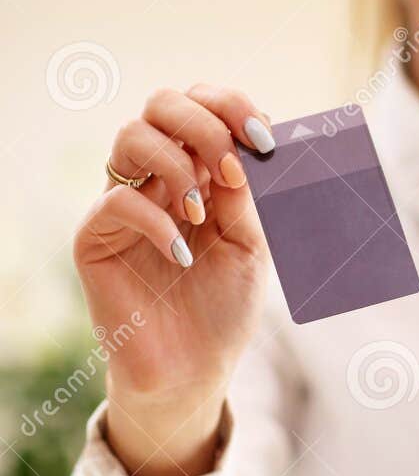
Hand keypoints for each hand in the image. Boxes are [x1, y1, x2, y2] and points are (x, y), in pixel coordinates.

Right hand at [73, 83, 273, 475]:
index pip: (200, 104)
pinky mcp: (95, 238)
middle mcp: (156, 177)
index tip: (265, 139)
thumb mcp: (252, 245)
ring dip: (177, 163)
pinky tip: (185, 254)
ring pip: (130, 136)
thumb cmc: (224, 307)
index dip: (231, 106)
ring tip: (202, 211)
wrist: (193, 371)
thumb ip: (248, 194)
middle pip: (160, 104)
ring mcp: (123, 203)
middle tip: (232, 167)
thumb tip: (250, 141)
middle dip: (203, 124)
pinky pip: (118, 202)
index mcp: (196, 169)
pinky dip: (159, 221)